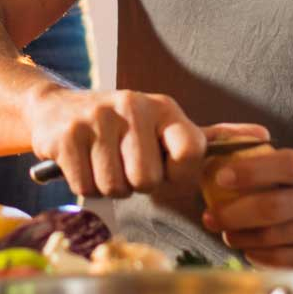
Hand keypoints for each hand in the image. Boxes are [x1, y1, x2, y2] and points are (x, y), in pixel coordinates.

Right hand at [24, 87, 207, 198]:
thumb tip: (236, 150)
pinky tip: (82, 163)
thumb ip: (186, 145)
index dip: (179, 176)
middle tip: (124, 166)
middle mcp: (132, 106)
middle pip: (147, 180)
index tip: (164, 172)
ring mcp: (97, 118)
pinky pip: (85, 187)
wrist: (56, 108)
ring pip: (114, 187)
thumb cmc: (117, 129)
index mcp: (162, 107)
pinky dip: (84, 185)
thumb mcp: (154, 126)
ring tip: (102, 163)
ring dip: (108, 187)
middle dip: (135, 185)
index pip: (190, 151)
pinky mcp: (67, 135)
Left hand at [202, 149, 292, 267]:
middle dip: (233, 214)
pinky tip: (246, 248)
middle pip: (273, 208)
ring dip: (241, 236)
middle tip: (210, 216)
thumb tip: (224, 160)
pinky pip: (283, 260)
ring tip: (224, 231)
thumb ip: (275, 164)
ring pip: (273, 238)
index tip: (221, 176)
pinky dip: (258, 256)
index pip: (285, 166)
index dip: (251, 171)